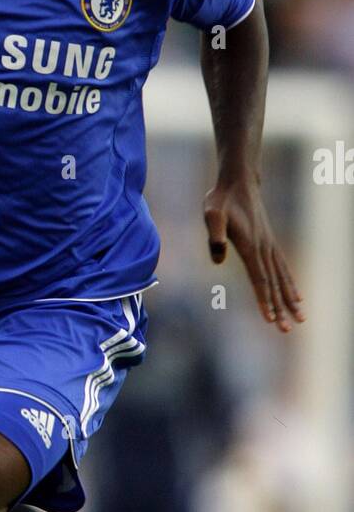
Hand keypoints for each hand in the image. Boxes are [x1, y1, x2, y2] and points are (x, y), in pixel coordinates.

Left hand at [204, 178, 304, 332]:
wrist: (238, 182)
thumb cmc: (221, 199)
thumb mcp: (211, 214)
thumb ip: (214, 235)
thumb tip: (218, 259)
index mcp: (249, 246)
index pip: (258, 279)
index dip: (264, 300)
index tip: (269, 318)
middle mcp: (263, 248)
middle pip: (273, 284)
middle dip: (280, 308)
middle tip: (287, 329)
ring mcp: (269, 245)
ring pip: (281, 278)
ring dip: (290, 300)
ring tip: (300, 318)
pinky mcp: (269, 243)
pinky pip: (282, 268)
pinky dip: (290, 284)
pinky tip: (296, 296)